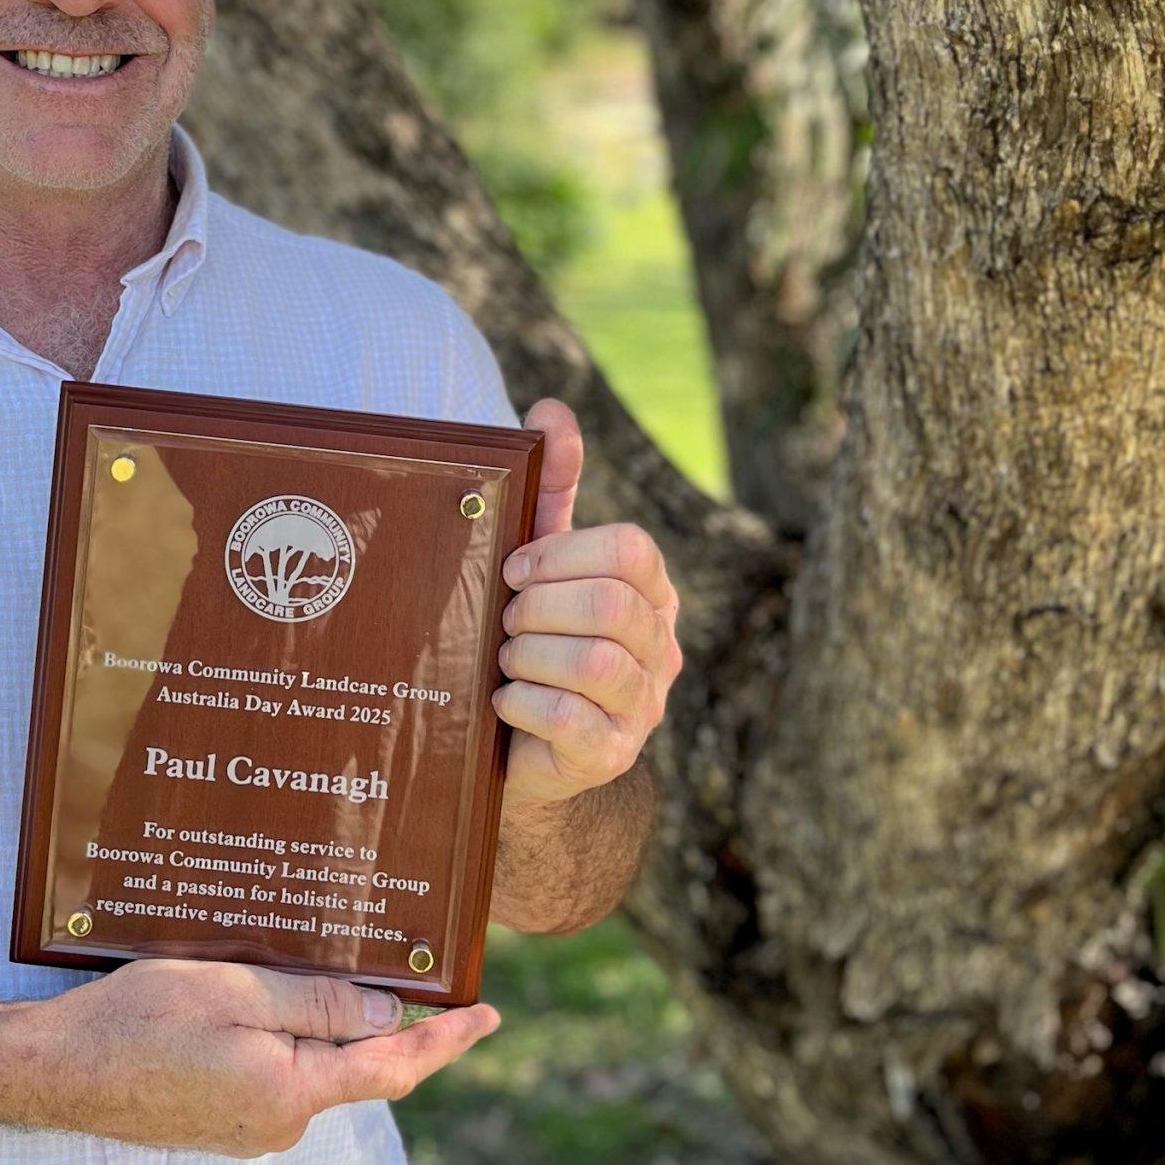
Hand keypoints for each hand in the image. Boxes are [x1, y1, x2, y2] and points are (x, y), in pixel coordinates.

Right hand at [1, 960, 497, 1156]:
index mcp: (292, 1095)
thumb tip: (392, 1021)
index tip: (492, 1014)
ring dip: (322, 1024)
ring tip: (315, 964)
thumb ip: (320, 1007)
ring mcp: (248, 1130)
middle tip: (405, 959)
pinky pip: (276, 1075)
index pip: (393, 1067)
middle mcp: (279, 1126)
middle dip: (380, 1020)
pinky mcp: (221, 1122)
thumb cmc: (140, 1021)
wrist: (57, 1071)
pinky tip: (261, 999)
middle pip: (352, 1066)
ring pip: (310, 1067)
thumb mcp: (238, 992)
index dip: (446, 1041)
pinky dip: (284, 1039)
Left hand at [495, 398, 681, 811]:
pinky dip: (524, 703)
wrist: (518, 744)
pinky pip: (571, 721)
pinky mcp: (612, 755)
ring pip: (596, 664)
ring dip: (529, 655)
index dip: (562, 553)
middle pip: (613, 604)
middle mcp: (662, 647)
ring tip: (504, 660)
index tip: (512, 567)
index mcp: (651, 590)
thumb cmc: (530, 636)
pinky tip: (503, 701)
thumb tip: (552, 408)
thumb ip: (551, 489)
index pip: (632, 549)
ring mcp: (644, 706)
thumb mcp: (540, 562)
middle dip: (539, 607)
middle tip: (502, 619)